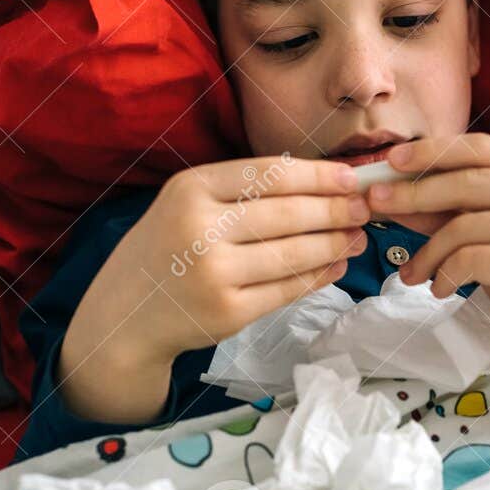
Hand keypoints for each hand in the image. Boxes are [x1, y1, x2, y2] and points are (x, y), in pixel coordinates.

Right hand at [58, 154, 368, 423]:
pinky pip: (286, 290)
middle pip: (287, 213)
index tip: (350, 179)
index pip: (270, 174)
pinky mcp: (226, 313)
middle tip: (365, 209)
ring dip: (334, 244)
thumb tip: (319, 181)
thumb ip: (241, 191)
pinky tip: (335, 266)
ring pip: (293, 253)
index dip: (318, 176)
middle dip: (335, 210)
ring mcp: (212, 274)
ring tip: (356, 236)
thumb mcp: (187, 204)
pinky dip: (317, 277)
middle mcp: (199, 228)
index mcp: (191, 189)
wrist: (124, 315)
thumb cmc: (166, 250)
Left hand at [368, 132, 489, 448]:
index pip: (478, 147)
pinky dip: (445, 275)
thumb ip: (455, 212)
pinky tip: (441, 289)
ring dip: (426, 252)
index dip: (431, 151)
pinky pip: (470, 260)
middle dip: (412, 192)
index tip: (390, 161)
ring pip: (462, 224)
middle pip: (465, 180)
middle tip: (375, 205)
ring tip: (411, 274)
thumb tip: (396, 195)